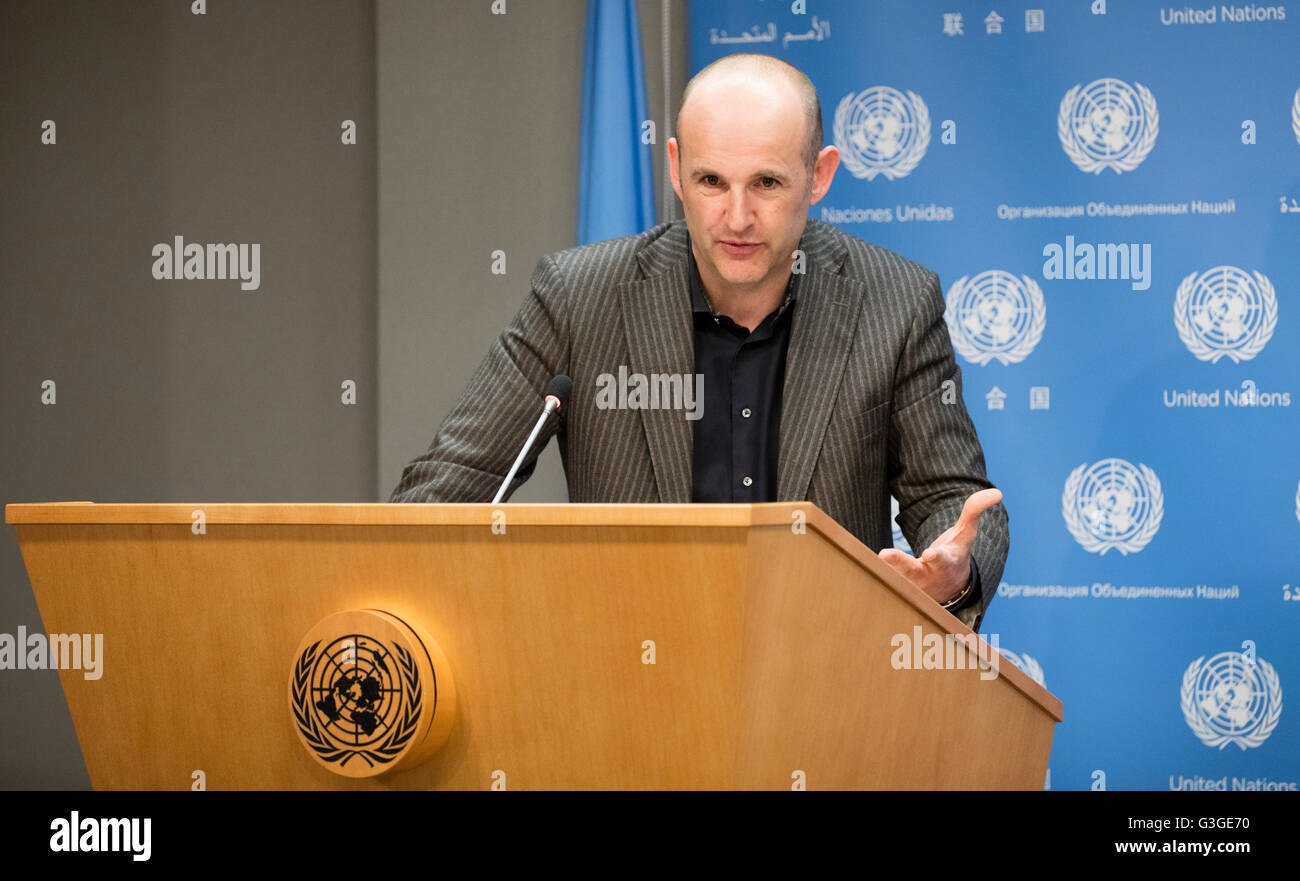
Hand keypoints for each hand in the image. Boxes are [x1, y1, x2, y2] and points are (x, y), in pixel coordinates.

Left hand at [878, 488, 1002, 605]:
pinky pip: (880, 583)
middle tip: (884, 555)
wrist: (946, 588)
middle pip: (912, 571)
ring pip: (892, 579)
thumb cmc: (955, 555)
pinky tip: (852, 569)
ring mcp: (909, 584)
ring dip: (879, 572)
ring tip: (866, 561)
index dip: (937, 558)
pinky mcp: (894, 588)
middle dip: (900, 564)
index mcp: (945, 563)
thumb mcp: (965, 535)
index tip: (930, 554)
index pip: (942, 560)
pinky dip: (869, 578)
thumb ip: (974, 512)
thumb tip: (997, 492)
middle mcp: (926, 575)